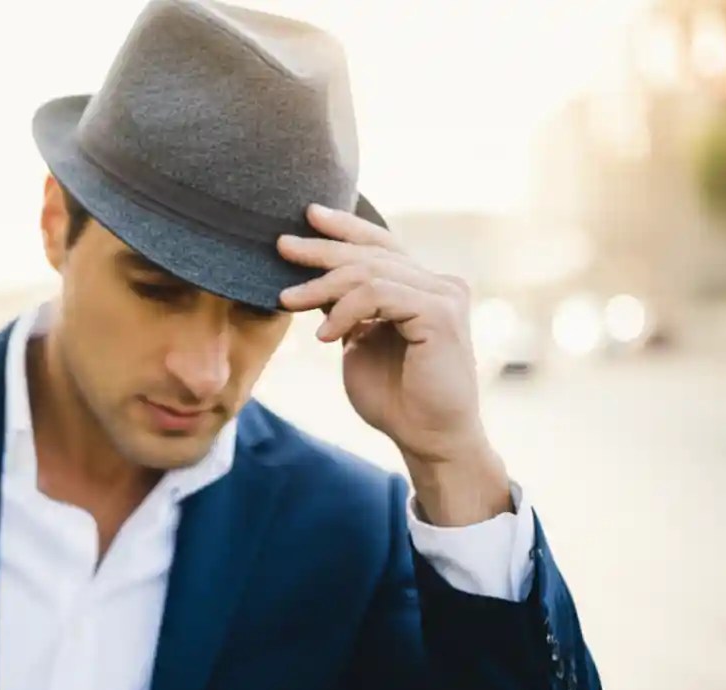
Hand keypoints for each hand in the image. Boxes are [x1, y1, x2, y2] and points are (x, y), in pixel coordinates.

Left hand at [277, 204, 510, 525]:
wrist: (426, 438)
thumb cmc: (395, 398)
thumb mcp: (358, 343)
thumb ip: (346, 310)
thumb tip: (313, 281)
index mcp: (420, 287)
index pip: (380, 244)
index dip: (346, 227)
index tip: (308, 215)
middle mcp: (437, 284)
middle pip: (371, 252)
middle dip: (321, 248)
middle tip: (282, 245)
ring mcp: (444, 295)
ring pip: (370, 271)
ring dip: (322, 286)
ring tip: (287, 301)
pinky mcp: (441, 314)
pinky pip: (379, 295)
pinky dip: (345, 310)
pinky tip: (324, 336)